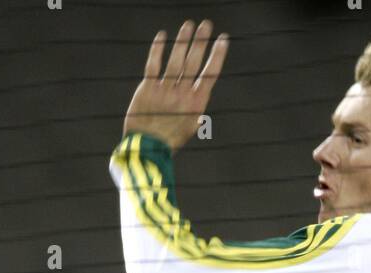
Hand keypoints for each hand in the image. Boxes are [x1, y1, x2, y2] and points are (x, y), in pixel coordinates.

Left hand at [123, 19, 229, 151]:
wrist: (147, 149)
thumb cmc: (170, 140)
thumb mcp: (189, 128)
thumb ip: (196, 112)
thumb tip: (201, 104)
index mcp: (196, 104)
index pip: (210, 74)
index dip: (217, 55)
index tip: (223, 39)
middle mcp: (182, 95)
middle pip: (193, 63)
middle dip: (201, 42)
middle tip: (206, 24)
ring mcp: (164, 91)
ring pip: (175, 61)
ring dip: (182, 41)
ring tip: (188, 25)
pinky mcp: (147, 90)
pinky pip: (153, 66)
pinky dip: (157, 50)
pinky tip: (162, 36)